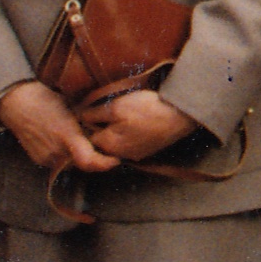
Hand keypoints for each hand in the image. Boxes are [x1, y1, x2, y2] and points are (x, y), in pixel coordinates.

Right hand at [0, 81, 119, 176]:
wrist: (17, 102)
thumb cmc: (47, 98)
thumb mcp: (73, 106)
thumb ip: (88, 122)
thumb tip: (106, 129)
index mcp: (67, 135)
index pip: (89, 161)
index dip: (105, 164)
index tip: (116, 159)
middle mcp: (56, 151)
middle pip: (83, 164)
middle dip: (95, 158)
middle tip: (105, 148)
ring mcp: (46, 157)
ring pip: (71, 164)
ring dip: (79, 157)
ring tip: (84, 141)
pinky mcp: (39, 160)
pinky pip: (59, 162)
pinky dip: (66, 155)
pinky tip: (67, 142)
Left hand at [81, 88, 202, 162]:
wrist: (180, 115)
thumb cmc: (146, 109)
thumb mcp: (115, 107)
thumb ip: (94, 114)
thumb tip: (80, 117)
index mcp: (108, 144)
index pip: (88, 136)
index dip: (90, 121)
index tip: (97, 109)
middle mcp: (119, 154)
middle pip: (103, 141)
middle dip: (103, 127)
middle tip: (113, 109)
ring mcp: (135, 154)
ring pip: (117, 142)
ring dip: (118, 130)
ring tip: (127, 114)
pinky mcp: (147, 150)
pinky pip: (131, 143)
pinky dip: (131, 133)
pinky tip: (139, 121)